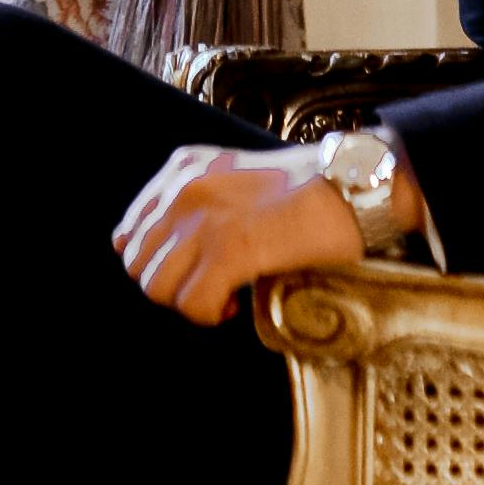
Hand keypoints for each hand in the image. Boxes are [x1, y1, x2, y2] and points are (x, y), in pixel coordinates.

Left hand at [114, 144, 382, 326]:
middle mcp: (184, 189)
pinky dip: (211, 315)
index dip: (159, 265)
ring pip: (156, 288)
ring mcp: (204, 219)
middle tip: (212, 286)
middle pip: (137, 265)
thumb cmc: (304, 189)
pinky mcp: (230, 249)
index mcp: (182, 169)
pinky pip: (192, 304)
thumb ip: (190, 203)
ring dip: (190, 303)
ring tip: (226, 295)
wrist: (354, 186)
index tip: (194, 270)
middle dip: (171, 287)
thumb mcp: (232, 179)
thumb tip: (146, 250)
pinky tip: (237, 304)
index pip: (129, 234)